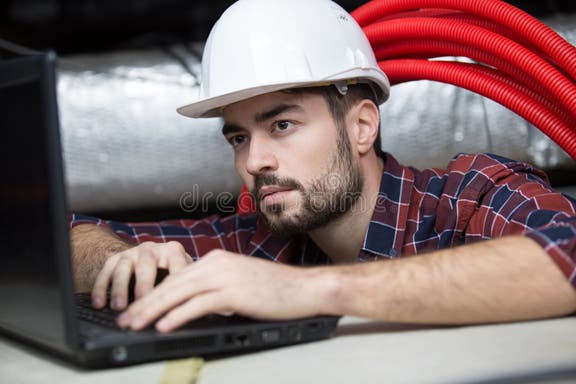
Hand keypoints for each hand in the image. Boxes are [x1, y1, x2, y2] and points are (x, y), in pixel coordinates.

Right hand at [92, 241, 192, 310]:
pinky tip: (99, 305)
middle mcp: (152, 249)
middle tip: (143, 302)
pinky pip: (105, 272)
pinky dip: (100, 288)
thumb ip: (190, 288)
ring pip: (124, 268)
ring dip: (120, 288)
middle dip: (144, 285)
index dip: (177, 285)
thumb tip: (206, 312)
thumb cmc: (171, 271)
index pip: (176, 267)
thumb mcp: (183, 274)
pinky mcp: (114, 259)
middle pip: (147, 265)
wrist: (143, 257)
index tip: (175, 303)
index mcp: (173, 252)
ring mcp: (132, 253)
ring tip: (119, 307)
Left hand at [116, 249, 332, 331]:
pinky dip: (178, 315)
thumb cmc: (275, 289)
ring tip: (135, 324)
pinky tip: (164, 325)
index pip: (177, 277)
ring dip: (154, 310)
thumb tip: (193, 306)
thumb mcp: (240, 282)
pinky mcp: (234, 292)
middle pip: (173, 283)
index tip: (137, 308)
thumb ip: (215, 289)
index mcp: (216, 259)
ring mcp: (226, 276)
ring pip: (180, 292)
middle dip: (145, 302)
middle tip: (126, 318)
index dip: (153, 293)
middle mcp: (217, 263)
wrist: (304, 288)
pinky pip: (199, 304)